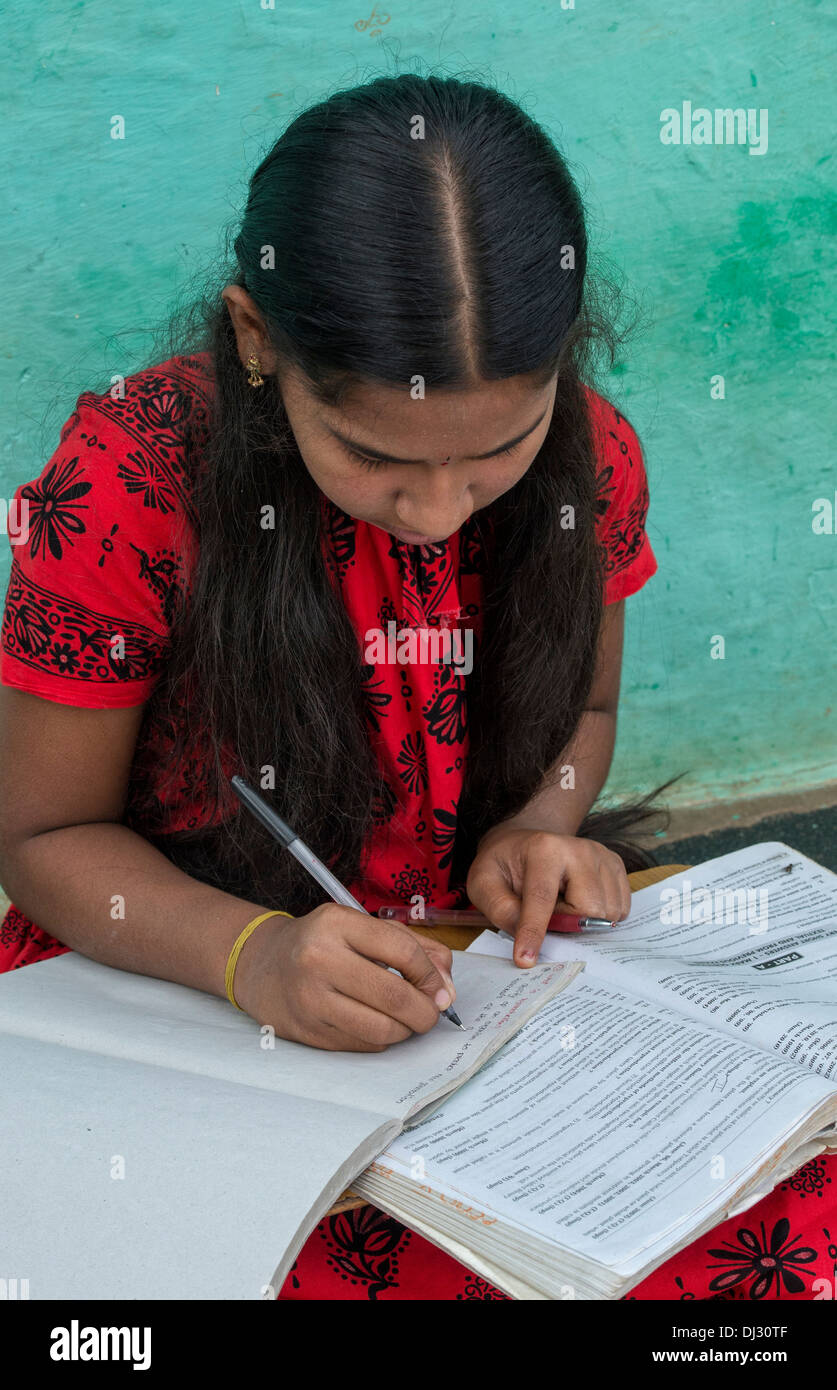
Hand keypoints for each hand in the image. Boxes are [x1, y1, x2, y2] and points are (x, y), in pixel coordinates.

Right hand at [232, 904, 456, 1050]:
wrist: (261, 965)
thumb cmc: (323, 944)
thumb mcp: (363, 928)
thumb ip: (414, 948)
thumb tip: (447, 990)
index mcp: (337, 924)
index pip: (403, 952)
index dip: (432, 976)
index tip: (441, 989)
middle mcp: (318, 959)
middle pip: (395, 996)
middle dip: (425, 1011)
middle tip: (431, 1013)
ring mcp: (310, 999)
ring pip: (381, 1029)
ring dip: (406, 1030)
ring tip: (407, 1021)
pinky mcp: (307, 1031)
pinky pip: (363, 1045)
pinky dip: (382, 1039)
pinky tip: (377, 1025)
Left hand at [466, 825, 631, 966]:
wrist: (525, 844)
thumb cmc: (504, 866)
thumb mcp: (484, 883)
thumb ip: (501, 909)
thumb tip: (526, 937)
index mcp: (544, 848)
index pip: (542, 898)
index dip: (534, 932)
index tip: (526, 960)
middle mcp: (579, 848)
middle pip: (588, 909)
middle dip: (568, 923)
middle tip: (550, 913)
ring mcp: (602, 855)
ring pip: (609, 913)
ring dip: (584, 920)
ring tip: (564, 904)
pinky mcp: (616, 865)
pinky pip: (621, 908)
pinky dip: (601, 915)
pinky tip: (581, 902)